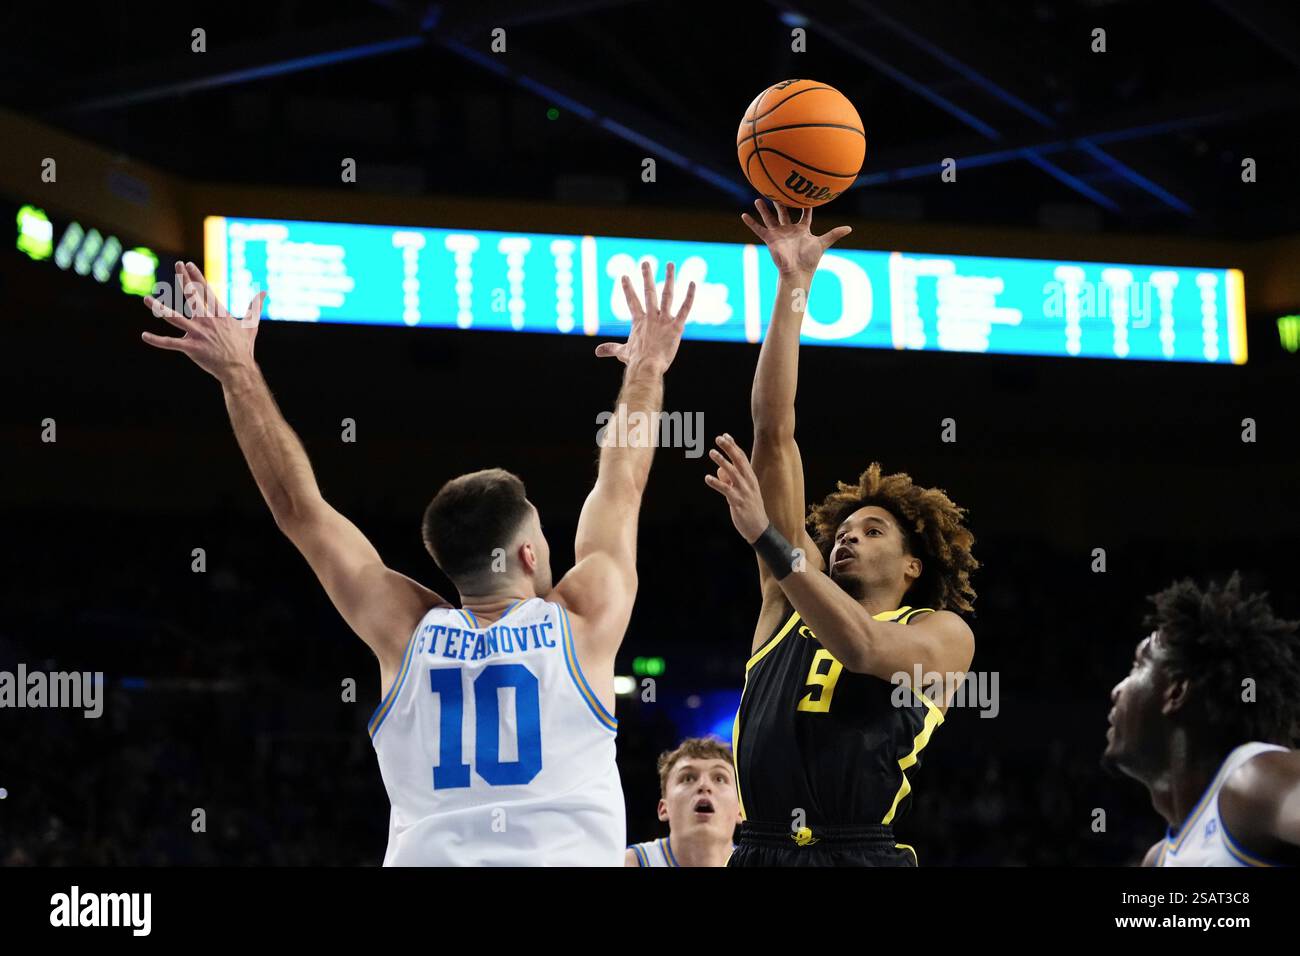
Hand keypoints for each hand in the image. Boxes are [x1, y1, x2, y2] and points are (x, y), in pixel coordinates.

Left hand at [141, 262, 265, 382]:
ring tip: (146, 299)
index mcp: (219, 314)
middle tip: (177, 265)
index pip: (206, 291)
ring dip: (158, 308)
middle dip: (183, 279)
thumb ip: (255, 306)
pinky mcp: (190, 347)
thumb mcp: (251, 324)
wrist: (238, 368)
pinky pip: (170, 343)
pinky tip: (144, 335)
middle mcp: (206, 320)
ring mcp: (197, 333)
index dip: (196, 276)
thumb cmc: (244, 347)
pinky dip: (156, 340)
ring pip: (174, 318)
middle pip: (192, 296)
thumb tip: (264, 292)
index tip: (188, 264)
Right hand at [595, 260, 695, 370]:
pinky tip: (692, 283)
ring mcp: (664, 320)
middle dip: (647, 276)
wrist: (646, 366)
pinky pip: (684, 309)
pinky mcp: (676, 327)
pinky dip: (689, 296)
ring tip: (670, 264)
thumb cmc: (636, 361)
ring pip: (667, 295)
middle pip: (648, 292)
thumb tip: (597, 351)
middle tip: (646, 262)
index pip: (632, 301)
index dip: (627, 288)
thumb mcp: (622, 352)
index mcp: (639, 321)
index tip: (624, 276)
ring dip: (668, 278)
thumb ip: (611, 349)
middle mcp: (651, 317)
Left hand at [704, 434, 769, 542]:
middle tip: (718, 438)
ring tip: (711, 452)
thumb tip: (719, 470)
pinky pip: (726, 490)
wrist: (759, 528)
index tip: (725, 435)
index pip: (742, 458)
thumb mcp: (742, 491)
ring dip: (721, 461)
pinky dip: (716, 483)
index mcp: (750, 478)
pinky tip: (707, 478)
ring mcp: (744, 491)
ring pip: (732, 472)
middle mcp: (749, 482)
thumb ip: (730, 480)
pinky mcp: (737, 502)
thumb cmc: (750, 508)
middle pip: (738, 461)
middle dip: (729, 448)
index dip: (733, 446)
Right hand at [740, 199, 851, 277]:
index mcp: (802, 229)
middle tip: (776, 189)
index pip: (804, 213)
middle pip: (784, 212)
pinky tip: (744, 215)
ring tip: (758, 198)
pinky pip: (759, 229)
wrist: (797, 271)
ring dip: (764, 209)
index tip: (804, 191)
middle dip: (780, 202)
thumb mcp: (823, 243)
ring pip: (770, 218)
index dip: (805, 204)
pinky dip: (751, 223)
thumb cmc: (810, 259)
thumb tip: (850, 228)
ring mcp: (779, 234)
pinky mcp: (770, 239)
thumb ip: (834, 234)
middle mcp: (789, 229)